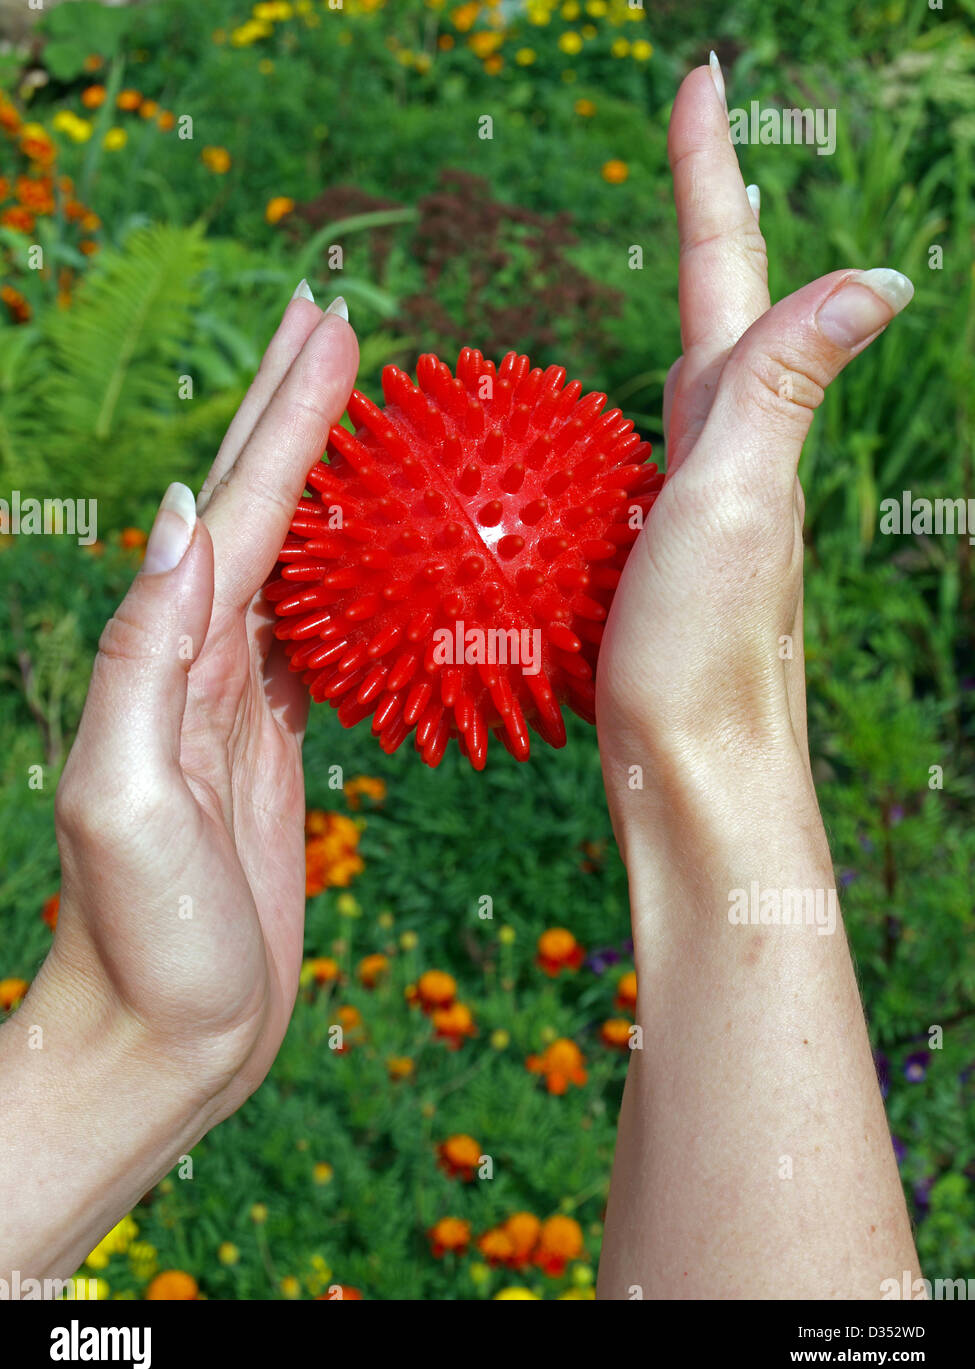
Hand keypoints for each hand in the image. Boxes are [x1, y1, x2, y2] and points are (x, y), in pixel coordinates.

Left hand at [39, 289, 356, 1115]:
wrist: (162, 1038)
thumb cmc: (143, 940)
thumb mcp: (124, 799)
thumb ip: (141, 661)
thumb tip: (179, 525)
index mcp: (171, 659)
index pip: (237, 511)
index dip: (284, 418)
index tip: (327, 330)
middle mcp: (200, 662)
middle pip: (256, 508)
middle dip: (293, 411)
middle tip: (334, 324)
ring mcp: (237, 700)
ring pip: (289, 558)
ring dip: (318, 478)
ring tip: (354, 413)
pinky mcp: (273, 744)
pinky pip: (317, 634)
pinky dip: (342, 576)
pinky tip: (364, 556)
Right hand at [595, 60, 912, 849]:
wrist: (695, 784)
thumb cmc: (707, 657)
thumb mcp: (740, 507)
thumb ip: (783, 390)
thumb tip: (881, 276)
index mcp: (740, 427)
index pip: (725, 270)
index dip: (708, 172)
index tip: (701, 78)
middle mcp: (727, 460)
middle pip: (718, 315)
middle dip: (707, 225)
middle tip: (693, 152)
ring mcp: (686, 514)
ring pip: (673, 390)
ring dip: (673, 313)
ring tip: (664, 263)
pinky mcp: (642, 566)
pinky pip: (616, 474)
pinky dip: (596, 436)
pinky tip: (564, 456)